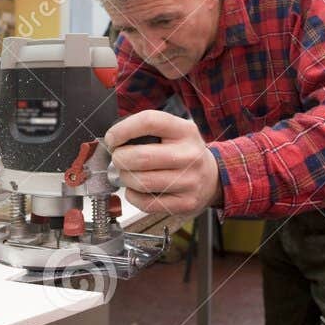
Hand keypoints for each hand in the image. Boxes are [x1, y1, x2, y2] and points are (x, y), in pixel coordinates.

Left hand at [105, 111, 220, 216]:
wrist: (211, 178)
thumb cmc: (184, 153)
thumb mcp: (175, 132)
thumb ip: (148, 131)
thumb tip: (113, 141)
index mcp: (185, 131)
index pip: (149, 121)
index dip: (123, 129)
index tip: (112, 138)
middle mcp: (190, 154)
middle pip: (141, 156)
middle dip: (119, 159)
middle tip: (118, 159)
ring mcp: (189, 180)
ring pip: (141, 182)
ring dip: (125, 179)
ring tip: (128, 174)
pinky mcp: (185, 202)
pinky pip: (146, 202)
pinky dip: (133, 196)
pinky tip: (137, 190)